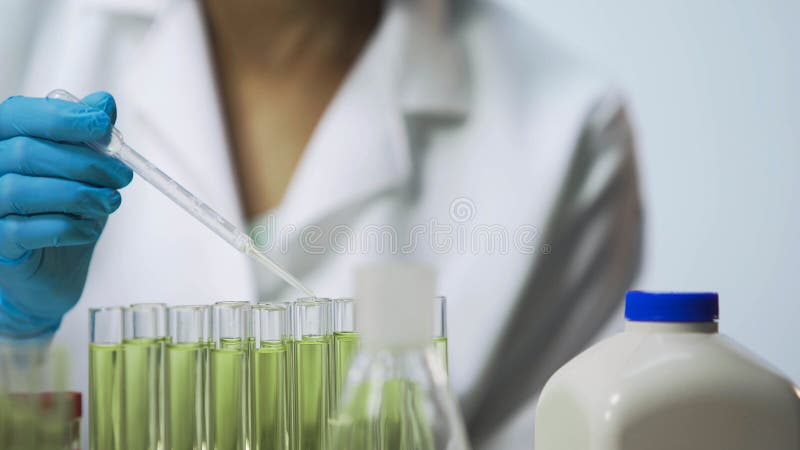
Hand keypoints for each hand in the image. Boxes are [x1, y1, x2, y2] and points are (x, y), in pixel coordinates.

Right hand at [0, 92, 132, 338]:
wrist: (51, 275)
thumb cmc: (62, 215)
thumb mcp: (84, 173)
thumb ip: (89, 137)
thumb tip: (103, 102)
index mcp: (2, 141)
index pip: (19, 115)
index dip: (62, 117)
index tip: (104, 126)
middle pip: (26, 152)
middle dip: (85, 162)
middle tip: (122, 176)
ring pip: (23, 190)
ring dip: (79, 194)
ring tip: (111, 203)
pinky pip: (25, 230)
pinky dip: (68, 227)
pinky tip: (91, 228)